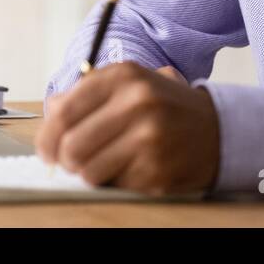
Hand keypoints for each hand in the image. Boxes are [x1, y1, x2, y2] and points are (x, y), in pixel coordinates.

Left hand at [37, 61, 218, 195]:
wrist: (217, 129)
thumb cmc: (164, 107)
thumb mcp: (130, 85)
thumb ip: (87, 93)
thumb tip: (51, 110)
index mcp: (125, 76)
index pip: (65, 111)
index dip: (47, 136)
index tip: (47, 149)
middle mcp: (138, 103)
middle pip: (72, 145)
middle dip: (64, 160)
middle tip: (70, 163)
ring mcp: (150, 138)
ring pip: (89, 171)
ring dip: (88, 174)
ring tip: (101, 165)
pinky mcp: (158, 171)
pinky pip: (115, 186)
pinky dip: (116, 182)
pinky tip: (130, 169)